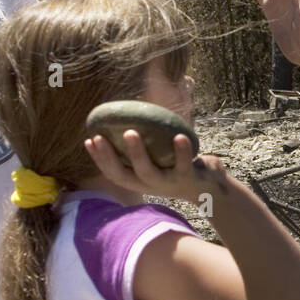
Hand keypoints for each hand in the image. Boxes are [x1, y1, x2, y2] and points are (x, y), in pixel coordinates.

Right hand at [84, 131, 226, 205]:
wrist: (211, 189)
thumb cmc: (180, 167)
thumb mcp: (160, 158)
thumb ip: (148, 143)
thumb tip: (134, 110)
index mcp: (140, 180)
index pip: (114, 172)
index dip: (99, 158)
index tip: (88, 139)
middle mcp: (150, 184)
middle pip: (123, 175)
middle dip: (108, 157)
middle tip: (98, 137)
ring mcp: (168, 184)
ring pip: (148, 172)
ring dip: (137, 153)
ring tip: (130, 132)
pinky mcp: (188, 179)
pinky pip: (183, 165)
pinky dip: (181, 151)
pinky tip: (179, 135)